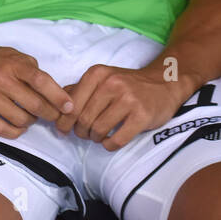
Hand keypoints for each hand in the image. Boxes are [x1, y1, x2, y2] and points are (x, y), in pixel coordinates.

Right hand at [0, 37, 73, 138]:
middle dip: (49, 114)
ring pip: (20, 120)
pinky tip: (17, 125)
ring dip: (31, 121)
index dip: (58, 96)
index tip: (69, 107)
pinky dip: (16, 131)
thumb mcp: (14, 55)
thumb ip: (33, 70)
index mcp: (11, 64)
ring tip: (29, 115)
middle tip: (52, 115)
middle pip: (34, 105)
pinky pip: (2, 129)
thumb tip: (56, 93)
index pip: (40, 81)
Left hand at [55, 64, 183, 150]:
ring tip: (97, 136)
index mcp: (96, 74)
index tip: (62, 129)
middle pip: (83, 118)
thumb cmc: (128, 84)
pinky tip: (110, 142)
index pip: (71, 104)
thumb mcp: (102, 78)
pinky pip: (117, 139)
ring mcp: (128, 99)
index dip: (64, 121)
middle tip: (83, 134)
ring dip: (95, 138)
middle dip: (79, 131)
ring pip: (98, 129)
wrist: (164, 82)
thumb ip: (79, 89)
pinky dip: (109, 145)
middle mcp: (111, 84)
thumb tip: (56, 104)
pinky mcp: (142, 115)